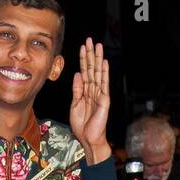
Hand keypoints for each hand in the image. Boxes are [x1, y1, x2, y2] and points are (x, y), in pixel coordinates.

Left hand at [69, 37, 110, 160]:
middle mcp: (94, 90)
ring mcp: (100, 94)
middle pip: (92, 69)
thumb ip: (77, 89)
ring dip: (97, 59)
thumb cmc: (82, 125)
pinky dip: (104, 73)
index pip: (85, 71)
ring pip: (98, 73)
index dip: (83, 59)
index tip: (82, 47)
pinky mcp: (104, 100)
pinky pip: (104, 84)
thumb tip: (78, 73)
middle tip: (90, 40)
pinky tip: (104, 63)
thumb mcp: (75, 104)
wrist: (89, 139)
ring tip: (97, 46)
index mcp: (86, 91)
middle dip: (90, 54)